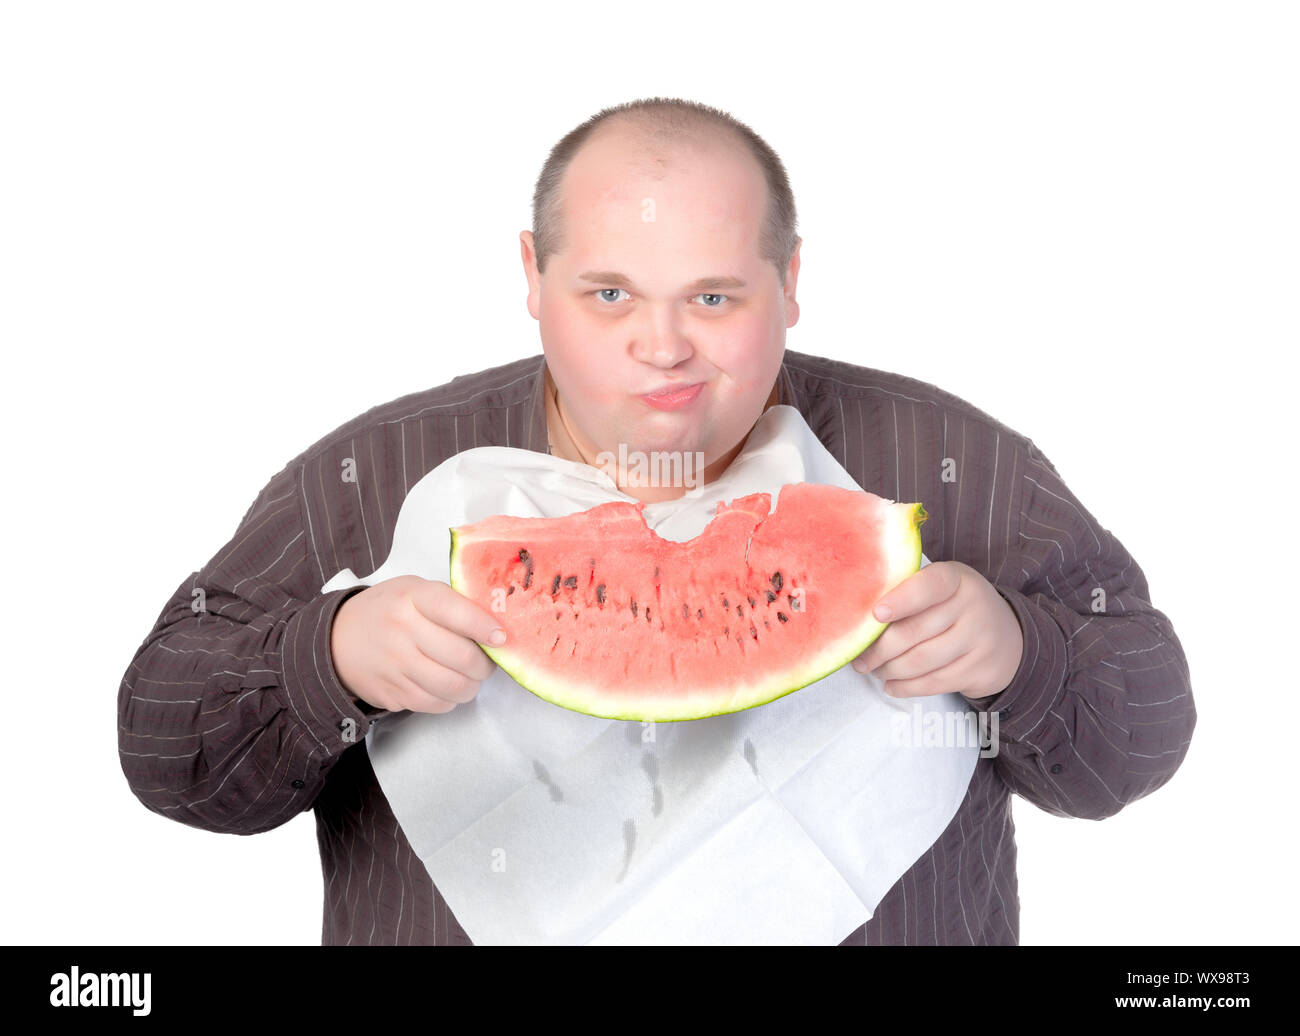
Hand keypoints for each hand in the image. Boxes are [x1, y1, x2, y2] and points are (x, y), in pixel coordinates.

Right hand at [330, 575, 503, 713]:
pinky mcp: (393, 693)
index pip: (456, 612)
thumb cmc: (387, 611)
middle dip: (486, 664)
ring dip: (472, 685)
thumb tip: (494, 624)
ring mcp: (396, 665)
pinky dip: (451, 699)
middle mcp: (402, 630)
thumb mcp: (413, 591)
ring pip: (453, 685)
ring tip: (472, 677)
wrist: (335, 640)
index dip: (484, 627)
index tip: (502, 637)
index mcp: (412, 597)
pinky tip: (449, 687)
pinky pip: (436, 704)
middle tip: (488, 661)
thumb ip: (449, 602)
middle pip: (462, 656)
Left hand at [850, 561, 1023, 699]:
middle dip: (879, 649)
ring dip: (889, 670)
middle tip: (860, 658)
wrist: (1010, 638)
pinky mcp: (981, 669)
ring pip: (921, 661)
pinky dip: (906, 687)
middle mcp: (973, 605)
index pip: (927, 586)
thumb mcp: (942, 589)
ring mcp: (980, 639)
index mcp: (956, 578)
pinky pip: (934, 683)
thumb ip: (909, 593)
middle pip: (914, 631)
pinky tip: (891, 685)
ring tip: (874, 670)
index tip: (875, 615)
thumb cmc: (957, 608)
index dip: (900, 600)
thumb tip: (858, 618)